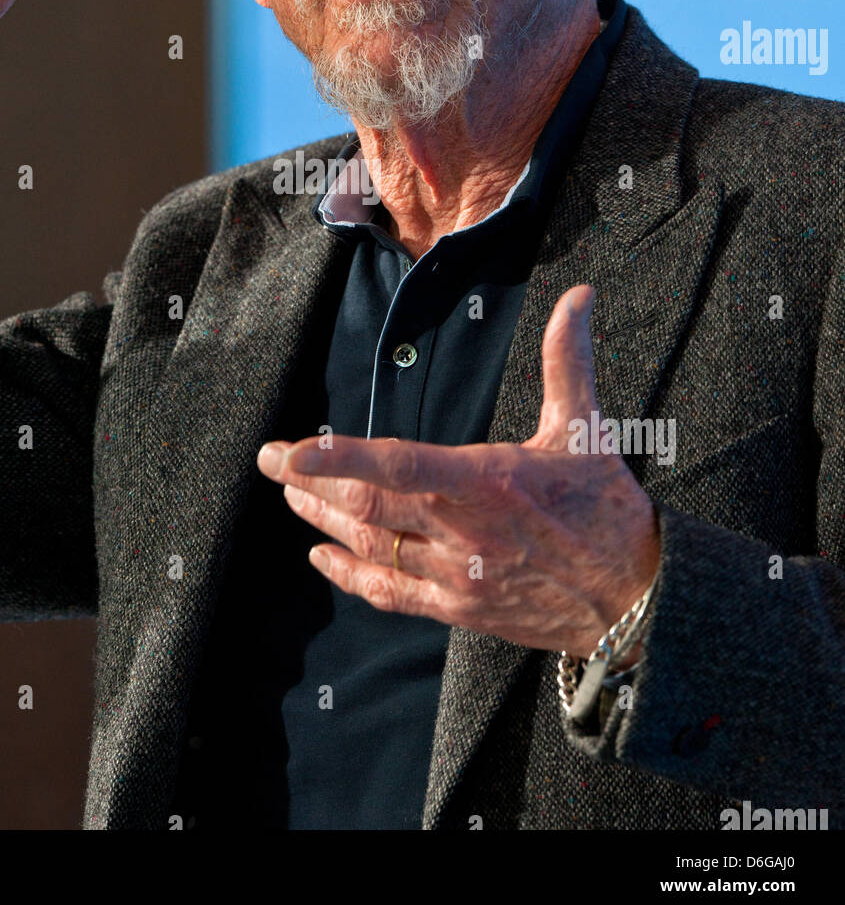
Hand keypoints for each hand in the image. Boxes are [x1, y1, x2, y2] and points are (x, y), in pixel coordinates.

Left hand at [257, 284, 660, 659]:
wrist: (636, 598)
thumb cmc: (607, 508)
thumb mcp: (586, 427)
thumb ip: (568, 359)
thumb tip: (579, 295)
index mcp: (484, 481)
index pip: (397, 465)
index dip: (339, 459)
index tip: (290, 451)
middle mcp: (460, 531)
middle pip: (366, 507)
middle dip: (310, 483)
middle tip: (268, 461)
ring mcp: (454, 576)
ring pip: (370, 548)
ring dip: (323, 521)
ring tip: (289, 494)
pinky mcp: (457, 609)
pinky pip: (390, 594)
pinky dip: (350, 576)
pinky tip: (321, 557)